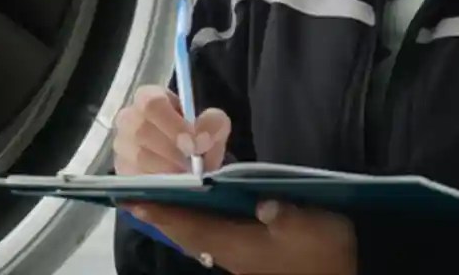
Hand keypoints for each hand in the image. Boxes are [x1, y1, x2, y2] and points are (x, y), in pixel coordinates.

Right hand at [113, 84, 230, 174]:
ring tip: (185, 175)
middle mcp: (129, 118)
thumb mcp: (214, 125)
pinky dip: (157, 183)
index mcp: (150, 98)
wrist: (190, 165)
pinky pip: (135, 178)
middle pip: (142, 131)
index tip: (192, 144)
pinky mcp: (121, 171)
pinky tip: (172, 185)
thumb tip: (201, 139)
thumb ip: (213, 124)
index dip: (172, 124)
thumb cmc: (196, 138)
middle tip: (192, 164)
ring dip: (166, 168)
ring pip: (139, 157)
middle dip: (171, 151)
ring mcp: (121, 145)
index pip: (152, 103)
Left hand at [126, 199, 356, 273]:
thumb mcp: (313, 229)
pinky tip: (198, 213)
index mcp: (238, 245)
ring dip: (177, 221)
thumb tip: (263, 202)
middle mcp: (231, 254)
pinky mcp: (252, 259)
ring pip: (198, 238)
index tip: (133, 200)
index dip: (162, 212)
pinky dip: (197, 225)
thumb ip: (285, 214)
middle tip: (134, 198)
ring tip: (158, 202)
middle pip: (187, 234)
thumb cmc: (325, 256)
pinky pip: (213, 239)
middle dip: (162, 216)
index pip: (189, 227)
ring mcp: (241, 259)